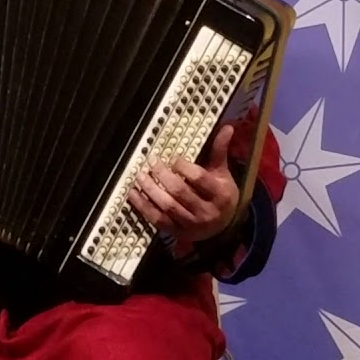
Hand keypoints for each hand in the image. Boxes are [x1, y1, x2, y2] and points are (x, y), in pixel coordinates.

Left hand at [128, 125, 239, 243]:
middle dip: (163, 176)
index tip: (173, 158)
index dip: (184, 167)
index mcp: (220, 194)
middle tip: (151, 161)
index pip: (199, 178)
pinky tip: (133, 194)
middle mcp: (207, 212)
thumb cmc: (221, 194)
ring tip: (139, 175)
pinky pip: (158, 220)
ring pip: (167, 206)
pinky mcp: (178, 233)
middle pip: (180, 192)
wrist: (224, 227)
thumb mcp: (222, 173)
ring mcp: (191, 224)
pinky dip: (143, 207)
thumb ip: (219, 151)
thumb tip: (227, 127)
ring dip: (150, 190)